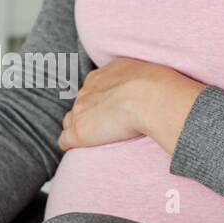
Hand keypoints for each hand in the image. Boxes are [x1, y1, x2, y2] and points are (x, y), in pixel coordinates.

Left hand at [59, 57, 204, 153]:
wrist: (151, 98)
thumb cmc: (158, 85)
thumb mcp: (148, 72)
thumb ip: (143, 79)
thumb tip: (158, 87)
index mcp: (102, 76)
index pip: (93, 89)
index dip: (100, 101)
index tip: (111, 110)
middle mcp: (87, 91)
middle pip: (80, 104)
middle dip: (89, 115)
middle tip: (105, 126)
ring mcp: (81, 111)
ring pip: (70, 121)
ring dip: (79, 129)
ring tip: (95, 140)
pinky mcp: (79, 132)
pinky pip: (64, 140)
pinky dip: (70, 145)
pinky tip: (78, 150)